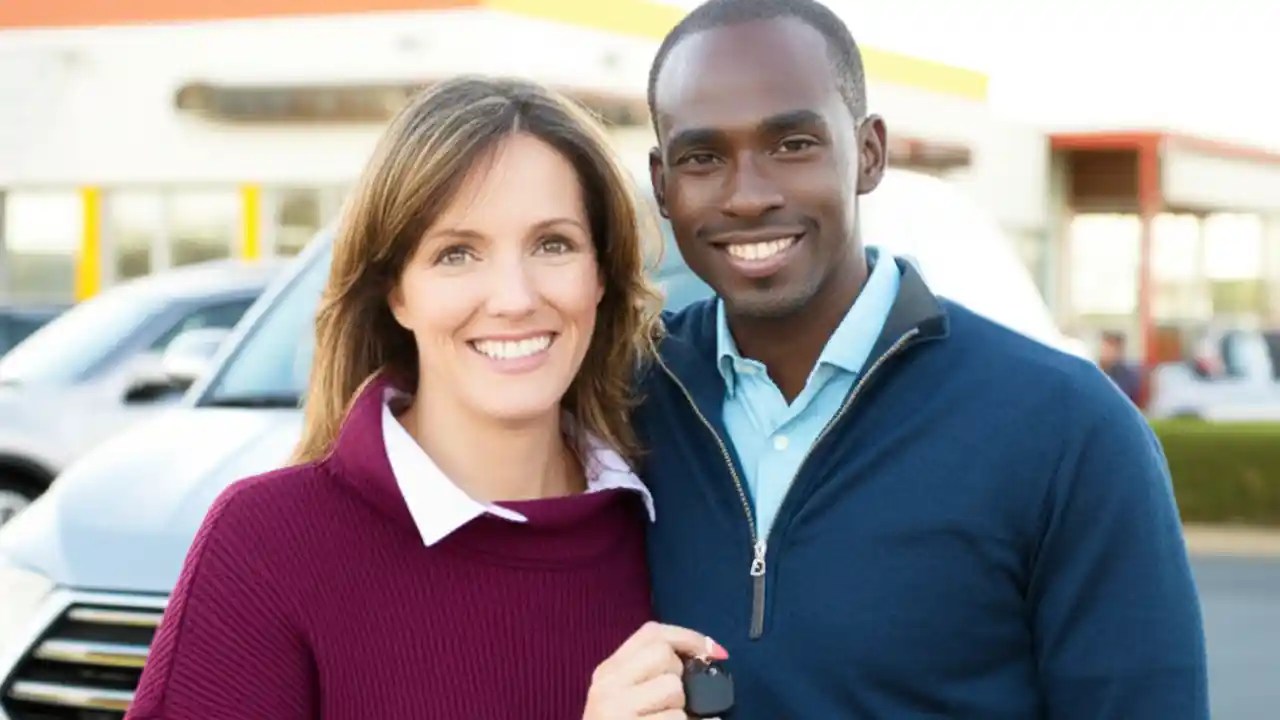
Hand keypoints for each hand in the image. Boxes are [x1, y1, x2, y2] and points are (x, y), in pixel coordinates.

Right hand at [583, 621, 727, 718]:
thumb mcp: (626, 700)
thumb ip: (651, 675)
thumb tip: (708, 655)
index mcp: (607, 673)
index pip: (651, 633)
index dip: (689, 637)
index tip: (716, 653)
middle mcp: (607, 687)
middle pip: (664, 657)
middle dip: (680, 680)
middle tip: (671, 706)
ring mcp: (617, 711)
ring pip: (672, 689)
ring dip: (681, 712)